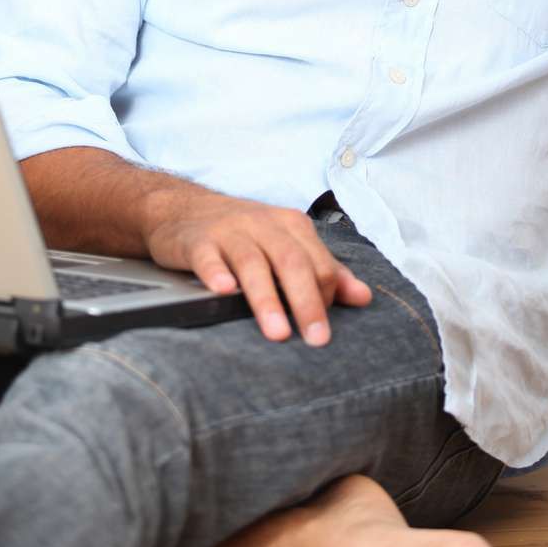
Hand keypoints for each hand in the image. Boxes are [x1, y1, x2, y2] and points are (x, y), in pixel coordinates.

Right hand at [145, 187, 372, 346]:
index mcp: (291, 225)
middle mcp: (263, 224)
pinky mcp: (198, 241)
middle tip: (316, 338)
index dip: (326, 295)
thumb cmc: (243, 232)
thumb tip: (364, 297)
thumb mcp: (287, 243)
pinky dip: (216, 273)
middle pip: (292, 261)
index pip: (319, 261)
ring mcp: (229, 231)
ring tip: (277, 332)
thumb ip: (325, 270)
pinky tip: (224, 291)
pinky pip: (208, 257)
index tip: (323, 329)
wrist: (183, 208)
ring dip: (267, 298)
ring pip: (253, 263)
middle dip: (307, 301)